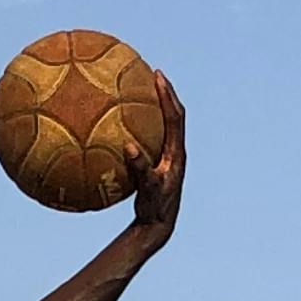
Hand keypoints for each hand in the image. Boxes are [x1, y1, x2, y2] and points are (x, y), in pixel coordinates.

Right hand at [129, 71, 186, 244]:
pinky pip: (151, 138)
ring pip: (165, 125)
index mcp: (177, 153)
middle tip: (152, 74)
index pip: (175, 116)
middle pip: (174, 114)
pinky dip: (141, 126)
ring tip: (141, 91)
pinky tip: (123, 124)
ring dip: (157, 107)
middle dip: (165, 93)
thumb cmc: (154, 208)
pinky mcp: (160, 164)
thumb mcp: (147, 188)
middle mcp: (176, 151)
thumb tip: (129, 146)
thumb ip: (141, 168)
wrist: (159, 225)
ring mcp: (169, 157)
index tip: (157, 76)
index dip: (167, 95)